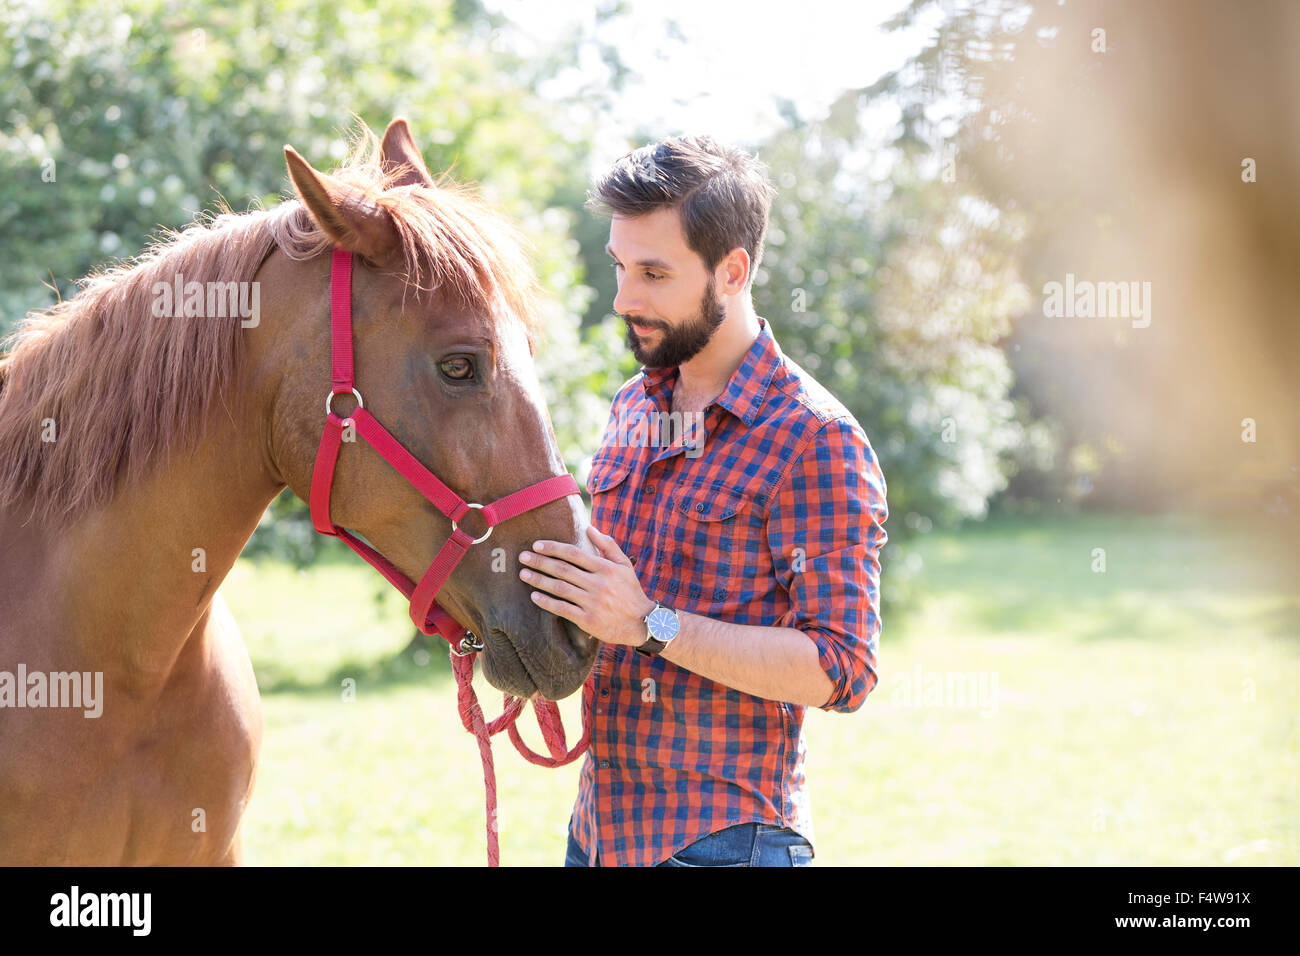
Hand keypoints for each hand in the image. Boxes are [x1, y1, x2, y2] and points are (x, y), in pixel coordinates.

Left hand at [518, 526, 655, 646]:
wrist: (643, 622)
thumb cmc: (631, 591)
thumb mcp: (624, 564)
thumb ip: (607, 544)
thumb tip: (588, 527)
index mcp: (606, 568)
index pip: (574, 554)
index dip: (553, 548)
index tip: (537, 545)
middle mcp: (598, 583)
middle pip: (563, 569)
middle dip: (540, 562)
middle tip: (522, 557)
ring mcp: (592, 602)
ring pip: (560, 588)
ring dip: (539, 580)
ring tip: (523, 574)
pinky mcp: (588, 620)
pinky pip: (562, 609)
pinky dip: (547, 602)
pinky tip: (534, 596)